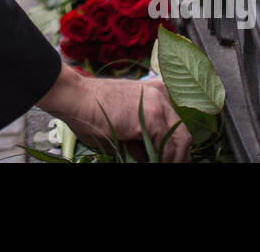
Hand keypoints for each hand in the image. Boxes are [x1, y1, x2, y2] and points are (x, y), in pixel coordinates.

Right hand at [37, 64, 191, 161]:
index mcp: (154, 93)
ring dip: (174, 160)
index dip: (175, 147)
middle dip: (180, 156)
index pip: (174, 124)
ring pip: (181, 140)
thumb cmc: (91, 110)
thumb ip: (139, 135)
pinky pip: (168, 146)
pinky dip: (164, 160)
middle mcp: (160, 95)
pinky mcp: (153, 116)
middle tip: (173, 166)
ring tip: (164, 167)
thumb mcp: (122, 121)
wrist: (77, 98)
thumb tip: (148, 156)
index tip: (171, 160)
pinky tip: (154, 163)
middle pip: (182, 132)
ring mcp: (158, 104)